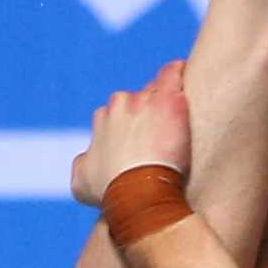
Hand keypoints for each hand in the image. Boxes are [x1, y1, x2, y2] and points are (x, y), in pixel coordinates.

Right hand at [69, 60, 190, 205]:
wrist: (136, 192)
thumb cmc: (111, 191)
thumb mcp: (82, 181)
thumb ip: (84, 164)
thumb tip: (87, 158)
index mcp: (102, 119)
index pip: (119, 113)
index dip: (133, 126)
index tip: (144, 140)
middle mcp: (119, 104)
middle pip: (140, 99)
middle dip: (150, 112)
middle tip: (165, 133)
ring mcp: (145, 100)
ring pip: (159, 89)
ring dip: (167, 99)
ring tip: (180, 115)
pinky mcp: (168, 101)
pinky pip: (174, 75)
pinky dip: (178, 74)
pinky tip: (185, 77)